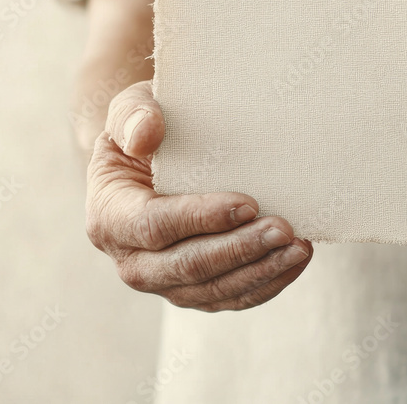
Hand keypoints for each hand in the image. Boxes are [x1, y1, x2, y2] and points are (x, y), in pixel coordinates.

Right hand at [86, 80, 313, 310]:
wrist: (149, 157)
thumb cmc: (145, 127)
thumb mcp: (132, 107)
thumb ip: (134, 115)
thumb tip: (146, 135)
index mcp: (109, 217)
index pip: (154, 225)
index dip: (200, 218)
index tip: (248, 204)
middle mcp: (130, 260)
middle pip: (187, 267)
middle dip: (239, 250)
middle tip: (283, 229)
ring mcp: (162, 282)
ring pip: (213, 290)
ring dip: (259, 271)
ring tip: (298, 248)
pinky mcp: (192, 291)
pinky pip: (229, 298)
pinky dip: (265, 284)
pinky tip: (294, 261)